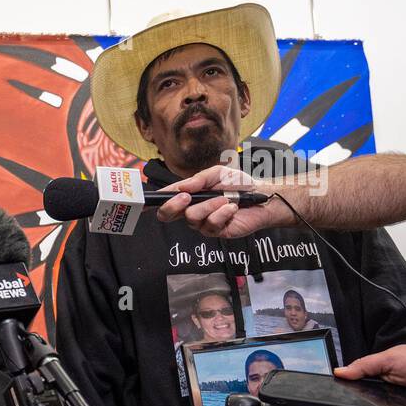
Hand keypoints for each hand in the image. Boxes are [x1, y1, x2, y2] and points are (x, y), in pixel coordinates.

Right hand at [154, 165, 281, 238]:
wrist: (261, 197)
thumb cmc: (239, 184)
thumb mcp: (217, 173)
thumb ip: (198, 180)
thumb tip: (180, 188)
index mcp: (188, 196)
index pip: (166, 200)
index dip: (153, 202)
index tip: (143, 203)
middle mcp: (191, 211)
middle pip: (168, 215)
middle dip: (173, 205)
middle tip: (187, 197)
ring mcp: (202, 223)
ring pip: (191, 217)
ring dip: (210, 205)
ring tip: (226, 199)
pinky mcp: (215, 232)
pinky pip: (210, 224)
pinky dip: (223, 213)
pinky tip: (232, 208)